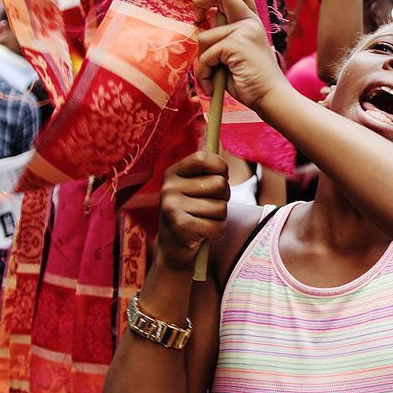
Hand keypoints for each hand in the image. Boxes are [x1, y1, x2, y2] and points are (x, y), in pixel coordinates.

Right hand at [156, 152, 229, 269]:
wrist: (173, 251)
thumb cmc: (192, 214)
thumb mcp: (194, 188)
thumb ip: (206, 170)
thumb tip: (220, 141)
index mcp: (173, 174)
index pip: (204, 158)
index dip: (221, 168)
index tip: (220, 178)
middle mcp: (169, 188)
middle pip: (220, 184)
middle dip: (223, 199)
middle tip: (209, 208)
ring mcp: (172, 207)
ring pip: (221, 208)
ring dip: (219, 218)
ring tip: (203, 222)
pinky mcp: (181, 227)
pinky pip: (218, 226)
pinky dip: (217, 233)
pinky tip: (202, 235)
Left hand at [194, 0, 288, 113]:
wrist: (271, 97)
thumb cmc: (251, 81)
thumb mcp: (234, 55)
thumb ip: (223, 38)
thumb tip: (203, 26)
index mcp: (251, 23)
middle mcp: (250, 22)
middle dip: (202, 0)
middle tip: (196, 13)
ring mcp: (244, 30)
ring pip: (205, 37)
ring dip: (203, 62)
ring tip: (214, 78)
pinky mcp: (235, 43)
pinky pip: (206, 55)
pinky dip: (205, 73)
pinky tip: (215, 83)